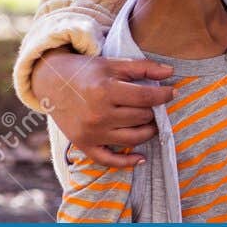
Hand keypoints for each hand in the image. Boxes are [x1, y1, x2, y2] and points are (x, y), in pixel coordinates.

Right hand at [30, 49, 173, 168]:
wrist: (52, 83)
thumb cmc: (87, 72)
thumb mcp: (114, 64)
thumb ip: (143, 67)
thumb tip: (171, 73)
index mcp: (106, 91)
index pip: (146, 98)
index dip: (165, 95)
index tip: (174, 92)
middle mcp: (98, 115)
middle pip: (141, 118)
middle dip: (152, 111)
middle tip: (153, 106)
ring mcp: (91, 133)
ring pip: (132, 139)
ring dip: (147, 132)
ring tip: (149, 122)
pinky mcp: (84, 145)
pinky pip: (108, 160)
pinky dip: (127, 162)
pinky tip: (142, 158)